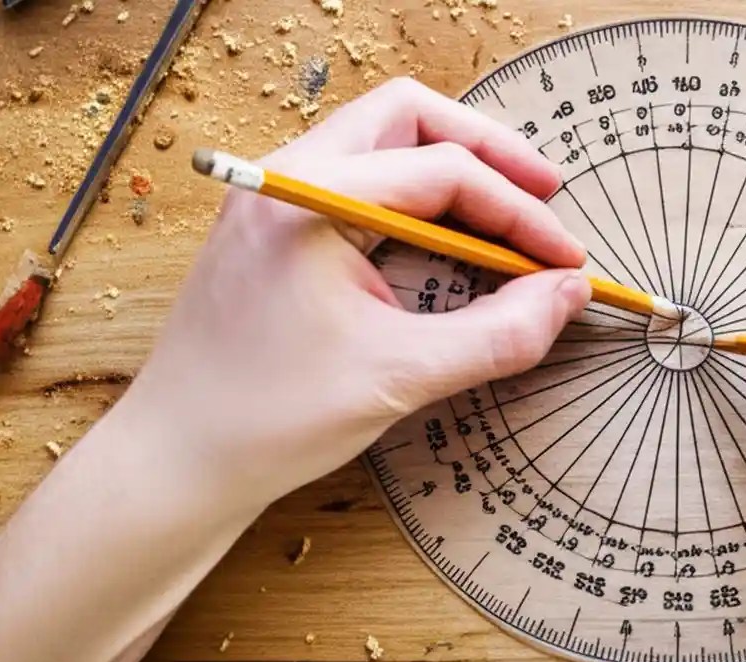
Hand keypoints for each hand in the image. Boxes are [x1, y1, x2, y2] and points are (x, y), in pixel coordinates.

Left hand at [121, 77, 591, 509]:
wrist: (178, 459)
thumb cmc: (268, 419)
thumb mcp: (400, 377)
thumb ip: (499, 335)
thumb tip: (567, 296)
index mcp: (308, 200)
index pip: (443, 172)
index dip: (521, 214)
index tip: (567, 262)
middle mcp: (288, 179)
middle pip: (410, 118)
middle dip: (489, 152)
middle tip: (547, 193)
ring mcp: (278, 198)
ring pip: (385, 140)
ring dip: (455, 167)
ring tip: (509, 212)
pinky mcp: (279, 227)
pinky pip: (364, 181)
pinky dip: (420, 198)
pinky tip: (453, 239)